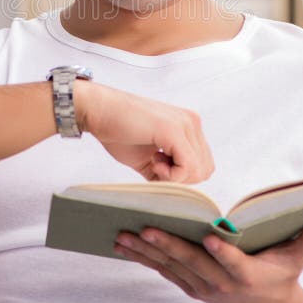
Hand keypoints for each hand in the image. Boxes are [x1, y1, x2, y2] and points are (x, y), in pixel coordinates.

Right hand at [74, 80, 213, 183]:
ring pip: (198, 170)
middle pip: (204, 169)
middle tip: (156, 167)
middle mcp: (192, 122)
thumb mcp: (149, 157)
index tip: (159, 168)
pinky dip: (171, 175)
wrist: (99, 111)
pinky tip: (154, 162)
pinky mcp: (174, 130)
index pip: (202, 164)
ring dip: (175, 176)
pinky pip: (187, 167)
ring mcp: (185, 124)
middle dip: (180, 179)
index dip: (182, 177)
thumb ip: (167, 172)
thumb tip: (176, 192)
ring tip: (154, 162)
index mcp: (188, 126)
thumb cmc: (119, 131)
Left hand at [112, 218, 302, 302]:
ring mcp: (203, 287)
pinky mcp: (192, 287)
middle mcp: (221, 282)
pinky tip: (124, 246)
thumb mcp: (297, 258)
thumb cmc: (281, 276)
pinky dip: (144, 259)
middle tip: (144, 228)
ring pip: (170, 268)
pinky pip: (164, 272)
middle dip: (166, 245)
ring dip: (145, 252)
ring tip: (121, 236)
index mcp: (246, 273)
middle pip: (191, 262)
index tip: (209, 236)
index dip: (222, 251)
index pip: (233, 261)